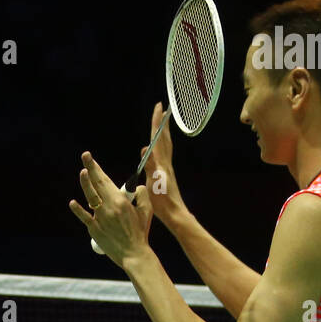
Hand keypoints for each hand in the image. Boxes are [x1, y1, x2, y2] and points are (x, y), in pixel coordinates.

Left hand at [69, 152, 150, 266]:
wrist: (134, 254)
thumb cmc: (141, 232)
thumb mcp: (147, 211)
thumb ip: (141, 195)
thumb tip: (135, 186)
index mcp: (120, 201)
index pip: (105, 180)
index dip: (96, 167)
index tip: (90, 157)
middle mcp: (108, 208)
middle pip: (96, 184)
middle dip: (90, 168)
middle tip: (85, 156)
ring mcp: (100, 219)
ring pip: (90, 197)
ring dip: (85, 184)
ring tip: (83, 172)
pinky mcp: (95, 230)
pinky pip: (85, 217)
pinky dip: (78, 210)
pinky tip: (73, 203)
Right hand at [143, 101, 187, 227]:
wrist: (175, 214)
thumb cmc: (163, 201)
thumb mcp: (153, 183)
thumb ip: (149, 165)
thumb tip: (145, 148)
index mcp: (161, 162)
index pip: (157, 137)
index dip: (157, 122)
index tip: (158, 106)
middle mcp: (165, 162)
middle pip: (164, 138)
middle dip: (161, 123)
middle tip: (162, 109)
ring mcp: (167, 168)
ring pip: (165, 145)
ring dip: (163, 133)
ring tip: (162, 124)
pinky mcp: (166, 175)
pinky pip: (164, 154)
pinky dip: (162, 146)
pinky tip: (159, 150)